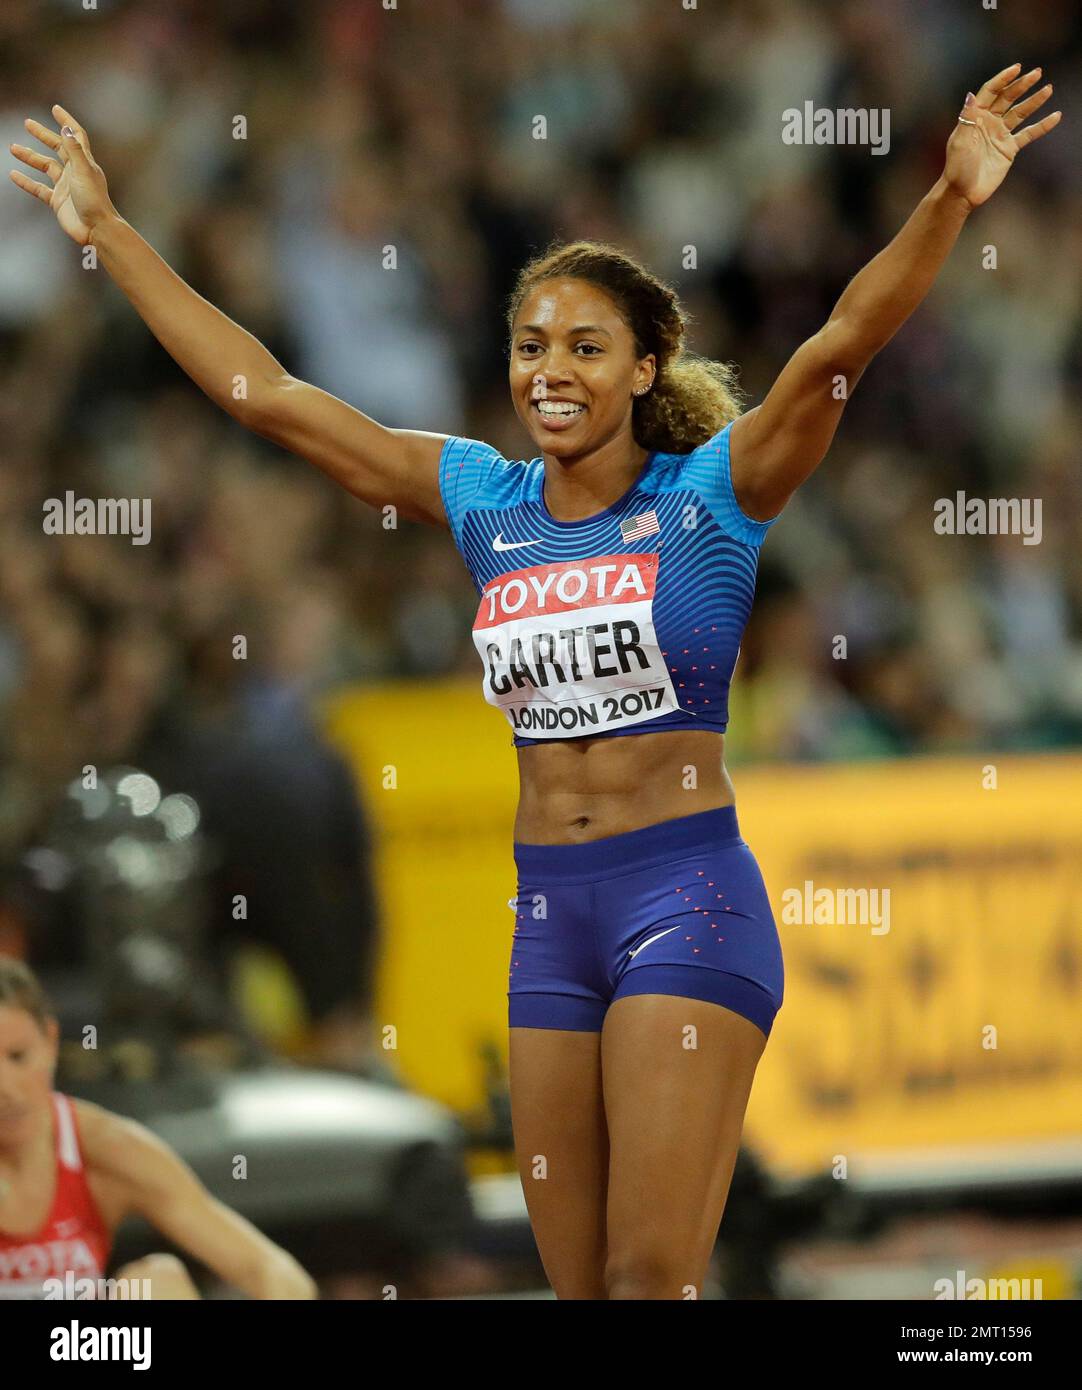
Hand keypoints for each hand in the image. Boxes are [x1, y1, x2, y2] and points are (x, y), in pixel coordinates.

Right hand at [8, 103, 115, 244]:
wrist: (96, 230)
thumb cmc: (95, 201)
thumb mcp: (83, 171)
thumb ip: (74, 150)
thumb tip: (66, 129)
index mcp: (84, 162)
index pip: (75, 136)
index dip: (66, 122)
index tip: (55, 109)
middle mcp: (75, 172)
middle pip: (57, 148)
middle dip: (43, 135)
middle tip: (27, 123)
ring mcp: (65, 186)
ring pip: (45, 166)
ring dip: (30, 157)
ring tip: (13, 148)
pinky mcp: (58, 201)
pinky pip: (38, 188)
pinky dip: (26, 182)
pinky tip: (13, 175)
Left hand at [944, 64, 1061, 209]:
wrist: (963, 193)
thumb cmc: (957, 168)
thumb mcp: (959, 142)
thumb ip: (967, 118)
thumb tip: (970, 96)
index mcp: (975, 117)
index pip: (990, 92)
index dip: (1003, 79)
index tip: (1017, 68)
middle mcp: (989, 122)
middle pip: (1008, 98)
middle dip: (1022, 85)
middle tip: (1037, 73)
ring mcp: (1000, 134)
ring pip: (1020, 113)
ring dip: (1034, 101)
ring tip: (1048, 89)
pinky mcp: (1009, 148)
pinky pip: (1028, 134)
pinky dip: (1042, 126)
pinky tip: (1056, 116)